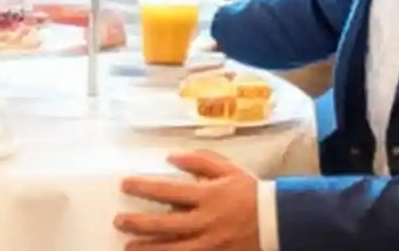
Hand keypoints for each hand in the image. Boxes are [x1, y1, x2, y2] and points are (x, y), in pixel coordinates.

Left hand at [114, 150, 260, 250]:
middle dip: (138, 223)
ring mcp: (211, 244)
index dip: (144, 187)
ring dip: (148, 249)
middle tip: (118, 221)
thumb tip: (171, 156)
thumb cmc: (251, 193)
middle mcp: (206, 221)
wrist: (280, 221)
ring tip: (129, 248)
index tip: (125, 185)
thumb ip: (200, 160)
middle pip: (165, 224)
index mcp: (208, 196)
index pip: (168, 190)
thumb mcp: (229, 170)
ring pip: (173, 249)